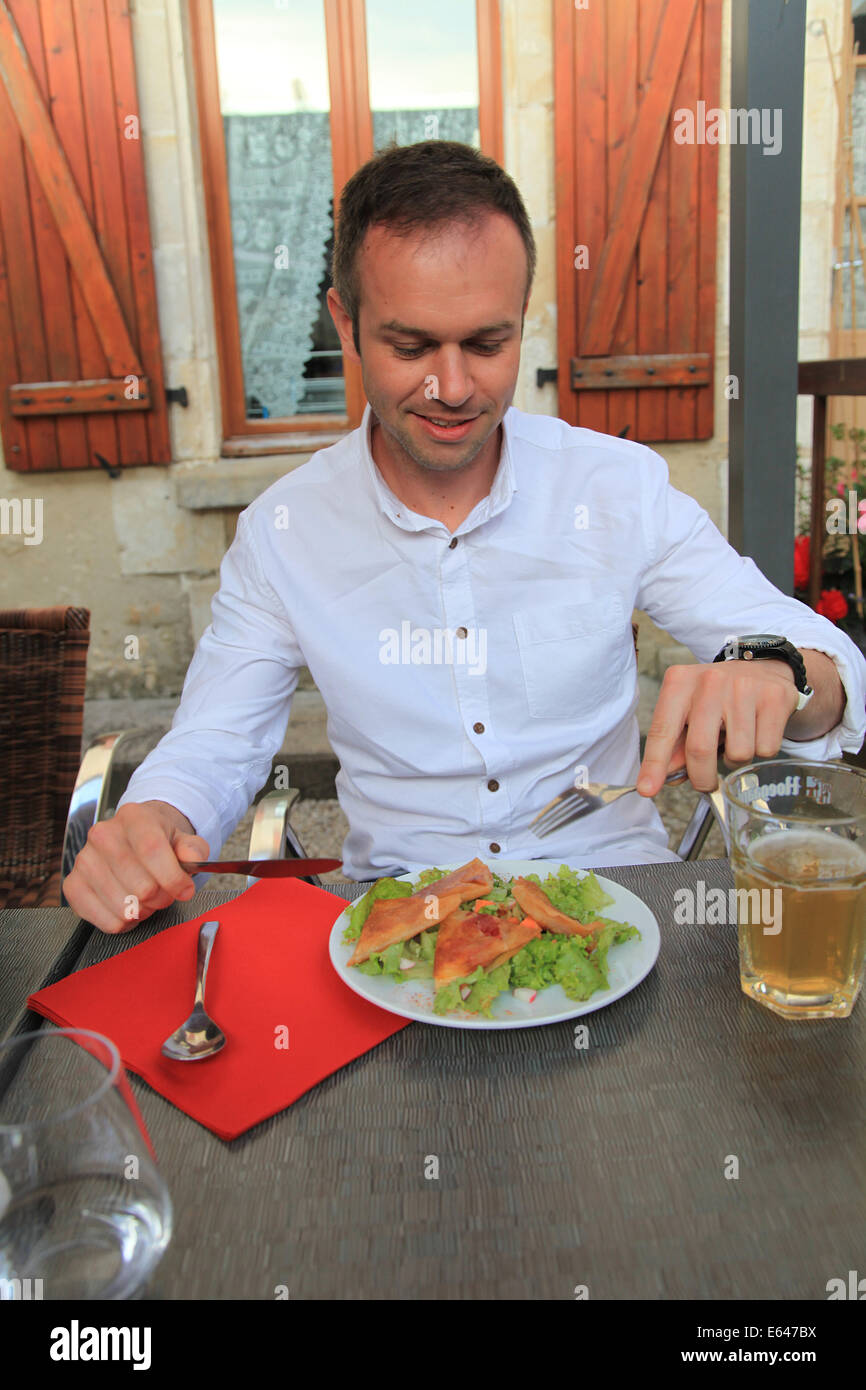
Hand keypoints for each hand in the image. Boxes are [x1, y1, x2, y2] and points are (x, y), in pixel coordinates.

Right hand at [63, 800, 209, 933]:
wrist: (132, 837)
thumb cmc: (158, 841)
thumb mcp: (182, 838)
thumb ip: (194, 848)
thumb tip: (194, 858)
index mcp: (133, 818)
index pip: (152, 851)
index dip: (173, 879)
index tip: (185, 890)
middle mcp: (103, 835)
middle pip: (141, 887)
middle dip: (161, 898)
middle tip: (164, 893)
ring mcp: (84, 860)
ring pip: (124, 908)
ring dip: (143, 912)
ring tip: (145, 898)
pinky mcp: (72, 885)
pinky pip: (105, 920)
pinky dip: (123, 922)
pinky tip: (128, 907)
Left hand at [636, 659, 798, 795]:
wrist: (763, 668)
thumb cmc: (718, 696)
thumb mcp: (689, 711)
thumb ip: (676, 745)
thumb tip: (670, 777)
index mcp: (680, 682)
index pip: (663, 730)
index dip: (655, 764)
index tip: (647, 789)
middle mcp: (709, 681)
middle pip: (700, 749)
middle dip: (701, 777)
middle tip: (705, 782)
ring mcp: (744, 687)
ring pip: (738, 753)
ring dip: (735, 759)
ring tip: (736, 738)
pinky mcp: (774, 698)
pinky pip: (765, 749)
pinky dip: (761, 751)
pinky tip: (756, 731)